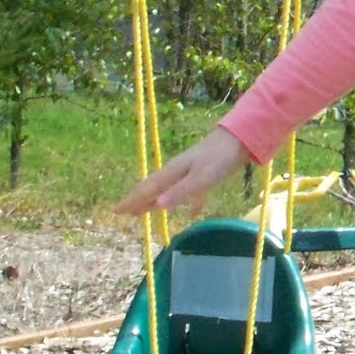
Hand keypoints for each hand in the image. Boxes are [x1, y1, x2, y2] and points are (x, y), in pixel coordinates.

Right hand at [115, 126, 248, 217]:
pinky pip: (190, 192)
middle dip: (137, 200)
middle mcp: (176, 172)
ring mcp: (189, 172)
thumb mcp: (200, 178)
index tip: (116, 211)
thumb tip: (157, 204)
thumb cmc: (219, 160)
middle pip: (152, 188)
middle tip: (122, 212)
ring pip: (167, 189)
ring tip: (144, 211)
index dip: (132, 200)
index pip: (147, 189)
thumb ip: (180, 192)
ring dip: (155, 201)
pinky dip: (188, 202)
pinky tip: (191, 212)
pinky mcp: (203, 175)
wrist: (238, 141)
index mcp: (172, 173)